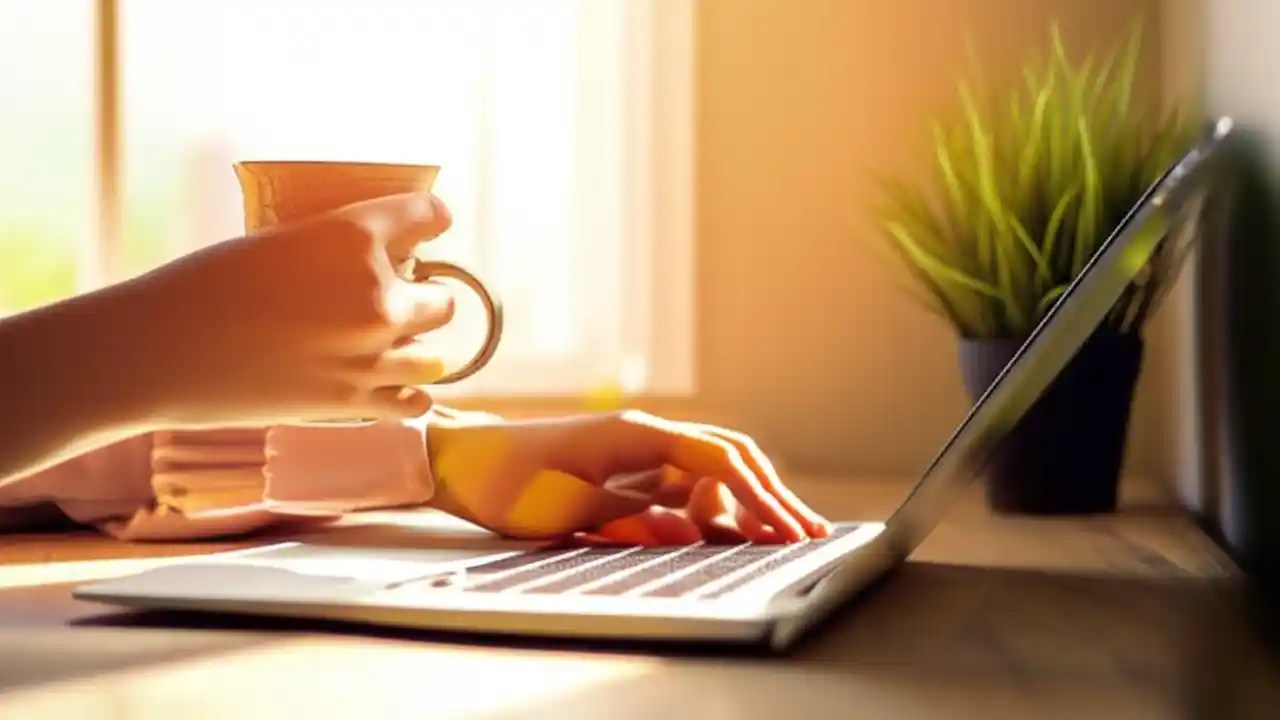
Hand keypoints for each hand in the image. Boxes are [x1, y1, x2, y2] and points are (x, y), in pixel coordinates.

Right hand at [122, 193, 454, 426]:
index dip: (431, 221)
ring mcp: (371, 353)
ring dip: (412, 349)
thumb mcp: (280, 244)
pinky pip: (416, 401)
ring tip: (384, 345)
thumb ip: (336, 253)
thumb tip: (373, 264)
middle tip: (389, 300)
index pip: (431, 215)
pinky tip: (388, 386)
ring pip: (435, 355)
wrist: (162, 350)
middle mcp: (377, 294)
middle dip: (420, 299)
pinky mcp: (355, 402)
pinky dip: (406, 395)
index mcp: (355, 237)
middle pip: (442, 300)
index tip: (429, 227)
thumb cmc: (205, 285)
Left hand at [426, 409, 830, 543]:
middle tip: (808, 532)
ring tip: (779, 539)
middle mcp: (646, 437)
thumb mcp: (564, 509)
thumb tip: (694, 536)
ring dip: (746, 503)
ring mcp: (639, 453)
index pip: (719, 460)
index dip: (760, 495)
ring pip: (712, 473)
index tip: (788, 529)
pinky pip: (684, 487)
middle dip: (770, 495)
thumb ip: (631, 520)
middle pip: (729, 459)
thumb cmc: (505, 482)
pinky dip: (713, 509)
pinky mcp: (629, 472)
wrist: (461, 461)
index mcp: (636, 435)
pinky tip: (729, 534)